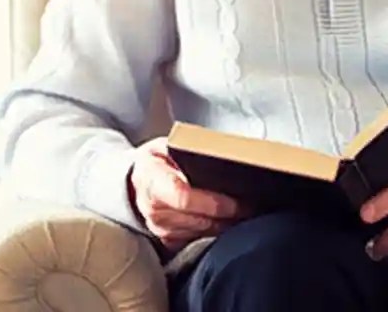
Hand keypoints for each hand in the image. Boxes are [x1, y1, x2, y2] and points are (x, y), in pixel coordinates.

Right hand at [128, 137, 244, 249]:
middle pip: (198, 219)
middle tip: (252, 208)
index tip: (237, 202)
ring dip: (224, 225)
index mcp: (152, 179)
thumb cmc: (156, 161)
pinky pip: (197, 240)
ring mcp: (159, 228)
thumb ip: (190, 152)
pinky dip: (213, 231)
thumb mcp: (166, 146)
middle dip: (228, 215)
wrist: (136, 181)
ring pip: (202, 232)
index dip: (214, 202)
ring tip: (243, 214)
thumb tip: (222, 156)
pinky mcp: (166, 240)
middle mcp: (153, 208)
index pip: (183, 197)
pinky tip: (224, 221)